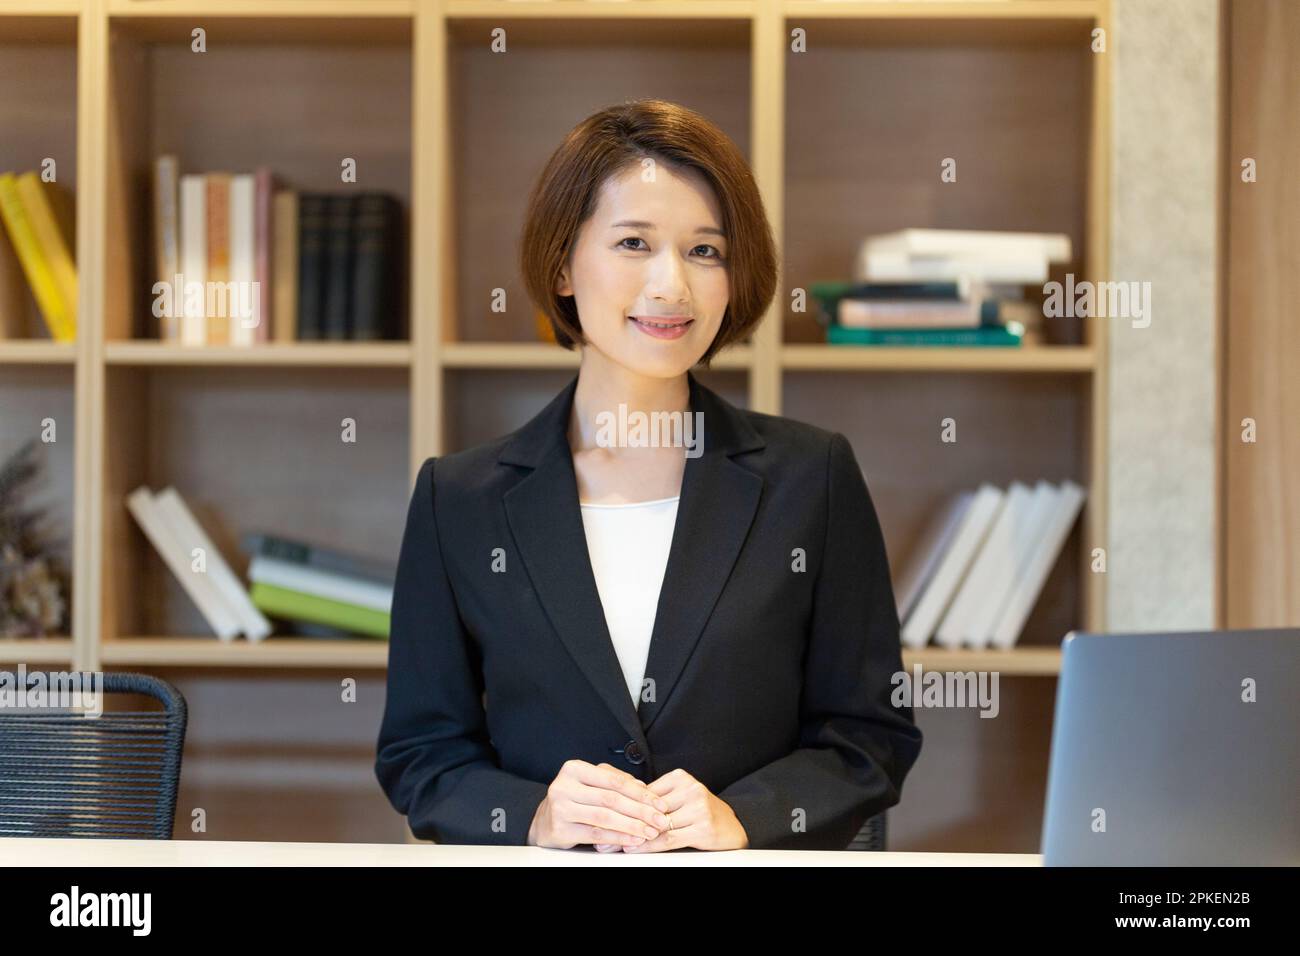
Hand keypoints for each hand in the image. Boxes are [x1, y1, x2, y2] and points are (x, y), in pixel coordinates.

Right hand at [527, 760, 672, 848]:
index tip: (660, 803)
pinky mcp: (560, 829)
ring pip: (605, 817)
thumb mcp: (591, 783)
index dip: (640, 793)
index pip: (614, 781)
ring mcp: (560, 808)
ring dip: (632, 826)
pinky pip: (596, 834)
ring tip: (650, 831)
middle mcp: (564, 786)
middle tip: (660, 820)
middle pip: (611, 799)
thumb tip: (645, 790)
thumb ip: (616, 781)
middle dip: (641, 811)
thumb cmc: (574, 799)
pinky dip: (618, 837)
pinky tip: (633, 840)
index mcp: (574, 769)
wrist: (543, 820)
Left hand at [597, 768, 747, 852]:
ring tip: (612, 844)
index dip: (620, 806)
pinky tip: (634, 848)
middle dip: (623, 823)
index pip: (643, 793)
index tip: (600, 814)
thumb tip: (615, 806)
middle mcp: (690, 788)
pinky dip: (649, 846)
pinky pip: (669, 838)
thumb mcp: (677, 798)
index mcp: (680, 777)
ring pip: (656, 825)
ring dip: (632, 837)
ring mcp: (698, 807)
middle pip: (648, 809)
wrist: (732, 827)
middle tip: (601, 837)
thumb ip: (653, 800)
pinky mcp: (703, 827)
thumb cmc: (698, 813)